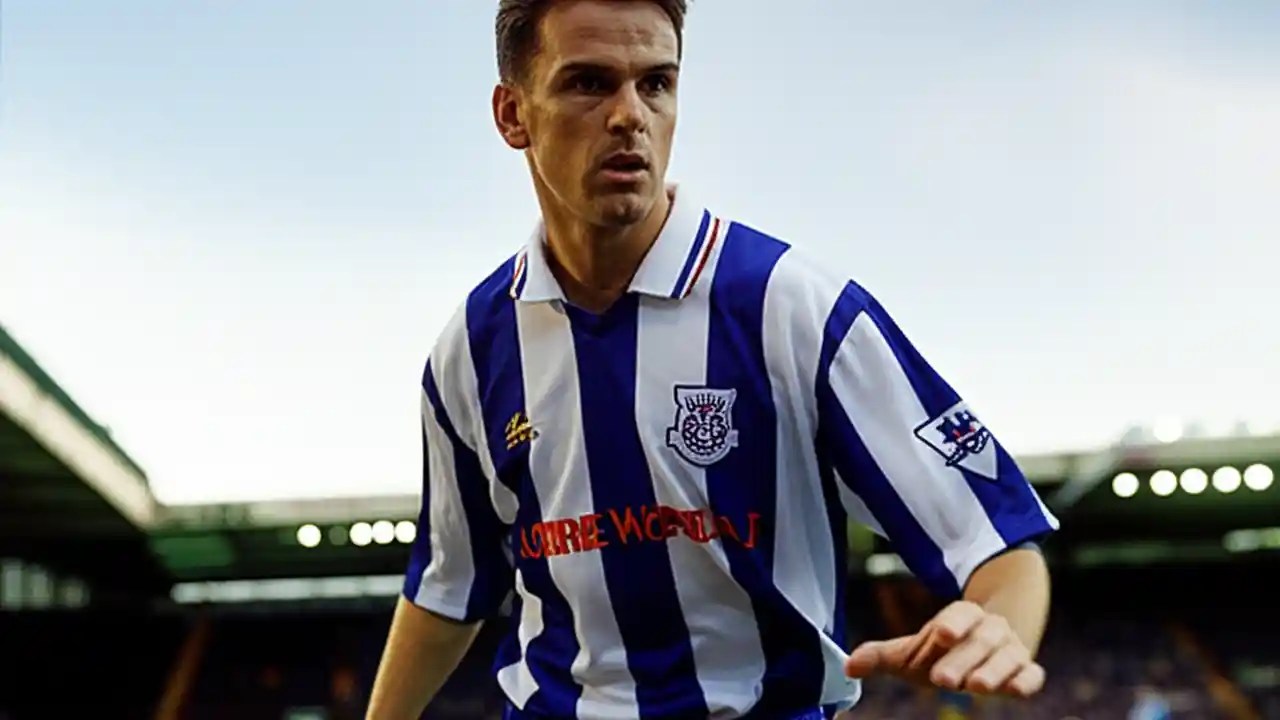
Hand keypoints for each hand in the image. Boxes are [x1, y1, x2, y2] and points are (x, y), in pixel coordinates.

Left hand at [842, 600, 1043, 697]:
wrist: (991, 643)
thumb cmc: (944, 652)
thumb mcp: (914, 651)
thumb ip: (883, 656)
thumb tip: (849, 666)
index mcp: (963, 616)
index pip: (959, 614)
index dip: (951, 622)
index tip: (939, 634)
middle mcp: (991, 629)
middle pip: (979, 640)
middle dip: (961, 659)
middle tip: (942, 679)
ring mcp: (1011, 650)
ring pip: (1007, 656)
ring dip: (994, 670)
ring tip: (976, 686)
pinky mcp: (1026, 671)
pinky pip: (1032, 674)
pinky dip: (1026, 680)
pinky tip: (1017, 690)